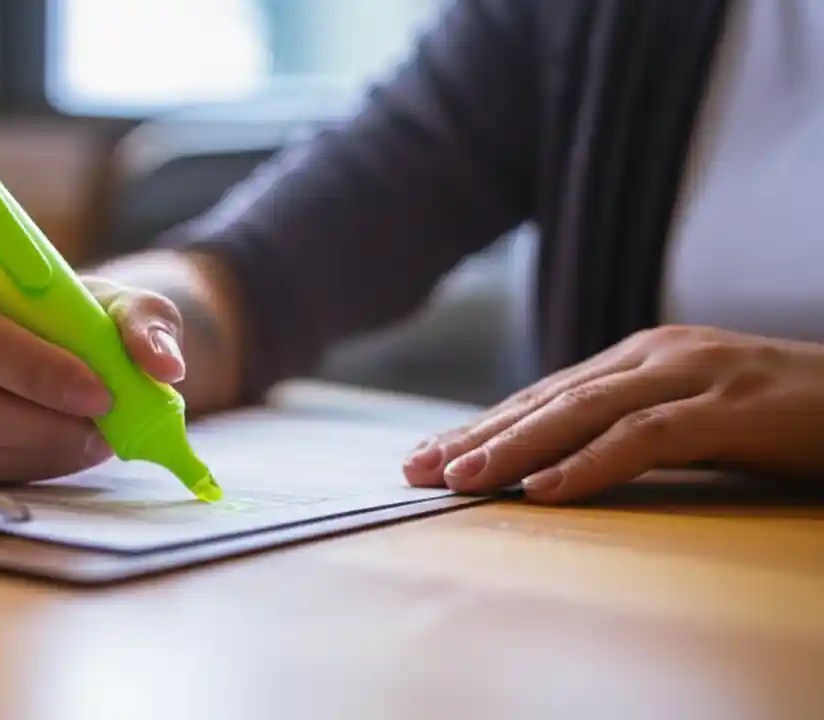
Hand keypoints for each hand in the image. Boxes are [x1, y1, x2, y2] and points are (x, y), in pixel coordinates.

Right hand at [0, 247, 186, 482]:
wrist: (27, 336)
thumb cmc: (56, 311)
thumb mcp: (107, 300)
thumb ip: (142, 319)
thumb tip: (162, 364)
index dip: (28, 367)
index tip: (98, 391)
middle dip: (31, 420)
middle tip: (99, 430)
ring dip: (24, 452)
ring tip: (87, 442)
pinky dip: (6, 470)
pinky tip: (54, 455)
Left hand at [402, 326, 823, 502]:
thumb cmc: (777, 413)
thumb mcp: (689, 413)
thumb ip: (626, 423)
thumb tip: (551, 460)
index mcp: (640, 356)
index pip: (542, 395)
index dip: (481, 425)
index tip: (426, 455)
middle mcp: (655, 355)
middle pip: (547, 399)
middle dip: (478, 435)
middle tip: (418, 468)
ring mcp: (694, 376)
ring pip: (584, 412)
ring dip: (517, 448)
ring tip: (464, 478)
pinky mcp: (732, 409)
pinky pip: (647, 438)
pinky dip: (593, 463)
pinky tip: (549, 489)